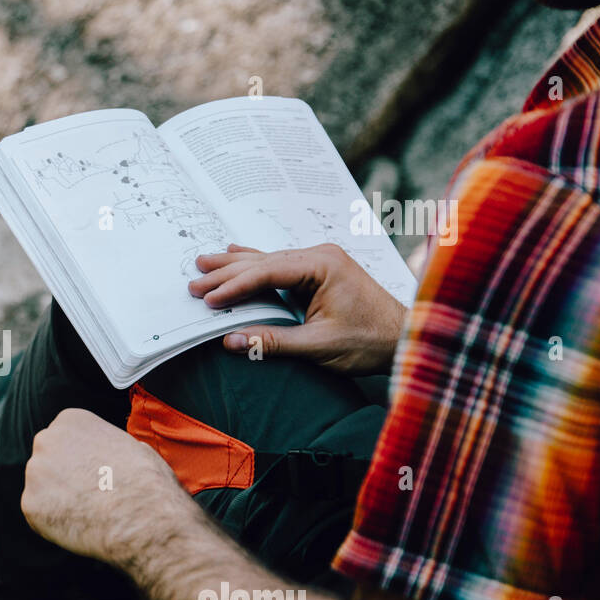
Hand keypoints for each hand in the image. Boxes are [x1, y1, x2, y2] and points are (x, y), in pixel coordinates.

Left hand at [21, 408, 194, 571]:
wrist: (144, 519)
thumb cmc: (148, 483)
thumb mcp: (134, 446)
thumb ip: (109, 446)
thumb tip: (112, 455)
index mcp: (70, 420)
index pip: (64, 439)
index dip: (79, 460)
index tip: (93, 473)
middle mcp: (46, 440)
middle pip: (47, 460)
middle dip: (62, 476)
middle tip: (86, 495)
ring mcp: (35, 473)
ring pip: (41, 489)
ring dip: (57, 500)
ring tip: (87, 513)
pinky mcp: (29, 505)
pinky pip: (39, 515)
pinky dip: (53, 524)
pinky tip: (78, 527)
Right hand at [188, 243, 407, 374]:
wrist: (405, 340)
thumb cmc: (370, 342)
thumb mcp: (319, 346)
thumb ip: (273, 343)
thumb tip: (230, 341)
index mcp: (323, 266)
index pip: (268, 271)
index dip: (235, 285)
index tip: (208, 299)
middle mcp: (321, 256)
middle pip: (263, 261)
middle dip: (226, 273)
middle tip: (194, 281)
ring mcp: (321, 262)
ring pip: (268, 261)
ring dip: (235, 267)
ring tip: (203, 265)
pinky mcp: (320, 273)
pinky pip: (279, 266)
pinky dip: (255, 265)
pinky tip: (235, 253)